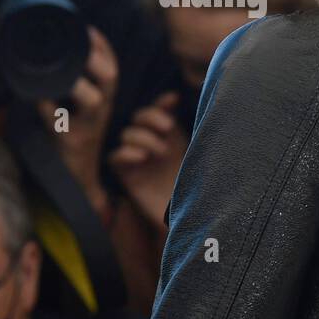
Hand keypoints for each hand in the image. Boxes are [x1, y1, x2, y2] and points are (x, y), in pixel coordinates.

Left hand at [36, 26, 117, 206]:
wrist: (78, 176)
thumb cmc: (73, 134)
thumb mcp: (80, 109)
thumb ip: (73, 85)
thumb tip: (45, 55)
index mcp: (104, 98)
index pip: (112, 65)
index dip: (102, 45)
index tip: (86, 27)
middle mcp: (101, 109)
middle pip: (110, 77)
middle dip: (95, 56)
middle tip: (76, 42)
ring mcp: (88, 125)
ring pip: (92, 100)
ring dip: (75, 82)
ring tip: (58, 70)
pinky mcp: (69, 141)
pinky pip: (58, 121)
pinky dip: (45, 107)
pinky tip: (31, 96)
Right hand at [107, 90, 188, 229]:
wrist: (194, 219)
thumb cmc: (202, 187)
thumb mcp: (202, 157)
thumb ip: (200, 135)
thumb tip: (203, 109)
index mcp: (172, 135)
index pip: (160, 110)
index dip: (163, 102)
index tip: (173, 99)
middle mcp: (153, 143)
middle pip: (140, 116)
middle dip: (151, 116)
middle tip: (168, 127)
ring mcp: (138, 159)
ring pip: (127, 134)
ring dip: (142, 137)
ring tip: (161, 152)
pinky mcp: (126, 176)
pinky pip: (115, 157)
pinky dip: (125, 153)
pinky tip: (141, 158)